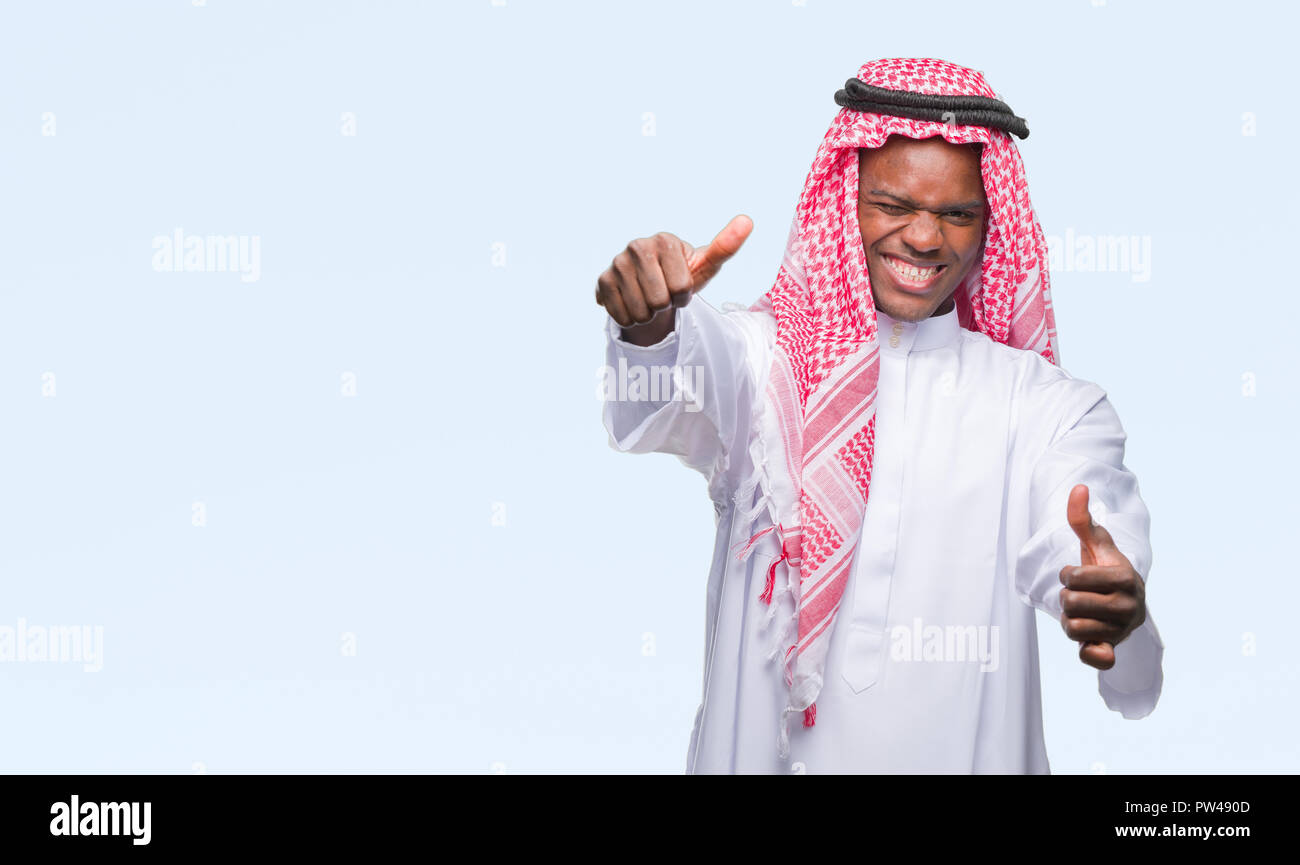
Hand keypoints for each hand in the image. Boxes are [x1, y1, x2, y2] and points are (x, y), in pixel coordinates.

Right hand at [595, 214, 752, 344]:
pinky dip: (631, 319)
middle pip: (659, 301)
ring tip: (649, 301)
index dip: (684, 296)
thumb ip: (726, 246)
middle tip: (664, 296)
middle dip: (666, 307)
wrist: (651, 288)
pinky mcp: (602, 281)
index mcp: (665, 240)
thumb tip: (747, 220)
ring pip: (639, 312)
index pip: (682, 288)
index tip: (680, 287)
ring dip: (648, 315)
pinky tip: (633, 304)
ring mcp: (616, 263)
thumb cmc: (681, 275)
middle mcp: (637, 246)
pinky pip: (621, 315)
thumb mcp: (705, 265)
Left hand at [1058, 484, 1145, 670]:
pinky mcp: (1115, 651)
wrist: (1126, 603)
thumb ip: (1082, 519)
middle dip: (1067, 598)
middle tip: (1081, 595)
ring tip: (1084, 613)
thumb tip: (1078, 488)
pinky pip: (1096, 659)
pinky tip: (1090, 643)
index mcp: (1125, 578)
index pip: (1074, 578)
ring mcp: (1122, 631)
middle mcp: (1128, 607)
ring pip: (1073, 629)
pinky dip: (1089, 654)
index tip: (1079, 575)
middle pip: (1070, 604)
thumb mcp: (1096, 545)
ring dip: (1070, 620)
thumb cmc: (1105, 570)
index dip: (1068, 575)